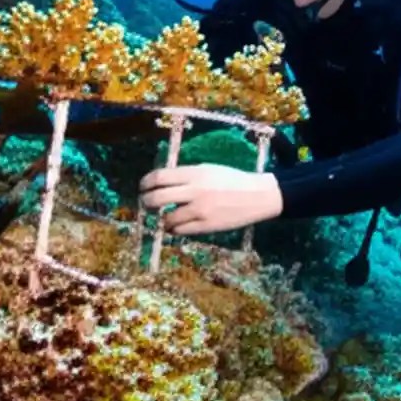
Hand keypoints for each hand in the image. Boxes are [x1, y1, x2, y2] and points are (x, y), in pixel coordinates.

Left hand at [139, 164, 283, 234]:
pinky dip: (173, 228)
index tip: (142, 187)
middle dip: (146, 202)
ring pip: (167, 219)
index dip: (146, 183)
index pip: (159, 177)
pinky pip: (181, 230)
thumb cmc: (231, 180)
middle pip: (157, 198)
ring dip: (161, 219)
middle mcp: (195, 191)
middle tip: (145, 203)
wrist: (257, 196)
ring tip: (162, 217)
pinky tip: (175, 225)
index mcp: (194, 173)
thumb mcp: (207, 170)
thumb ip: (185, 176)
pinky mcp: (206, 226)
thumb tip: (161, 183)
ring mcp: (200, 210)